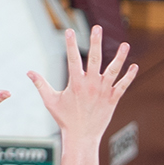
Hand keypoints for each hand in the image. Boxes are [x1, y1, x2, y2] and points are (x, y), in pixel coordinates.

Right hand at [26, 26, 136, 140]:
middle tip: (97, 27)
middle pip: (95, 59)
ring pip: (113, 70)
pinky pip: (123, 86)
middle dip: (95, 42)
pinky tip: (134, 66)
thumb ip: (40, 84)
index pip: (72, 59)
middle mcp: (91, 85)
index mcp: (76, 83)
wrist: (81, 137)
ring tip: (125, 44)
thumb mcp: (50, 101)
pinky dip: (129, 77)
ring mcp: (103, 91)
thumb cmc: (65, 119)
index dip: (70, 44)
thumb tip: (28, 72)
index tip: (69, 30)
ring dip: (120, 57)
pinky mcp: (112, 100)